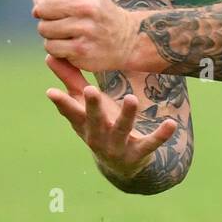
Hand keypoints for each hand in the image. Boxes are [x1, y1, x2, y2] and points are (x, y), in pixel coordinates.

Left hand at [33, 0, 135, 72]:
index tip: (60, 2)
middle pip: (42, 8)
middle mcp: (86, 6)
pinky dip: (55, 48)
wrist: (128, 40)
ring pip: (44, 29)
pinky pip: (51, 48)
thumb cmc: (99, 14)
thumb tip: (35, 3)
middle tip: (60, 19)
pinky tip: (69, 45)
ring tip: (66, 33)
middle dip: (45, 15)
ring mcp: (84, 29)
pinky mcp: (81, 50)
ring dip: (50, 33)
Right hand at [43, 55, 176, 183]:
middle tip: (90, 90)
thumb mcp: (84, 107)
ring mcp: (118, 146)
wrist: (121, 166)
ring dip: (126, 116)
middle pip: (94, 121)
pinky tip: (171, 123)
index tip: (51, 92)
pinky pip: (150, 143)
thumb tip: (49, 56)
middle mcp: (98, 137)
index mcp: (84, 125)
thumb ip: (70, 81)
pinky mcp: (138, 152)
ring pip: (122, 130)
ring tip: (131, 99)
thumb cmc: (100, 125)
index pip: (71, 113)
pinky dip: (161, 134)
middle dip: (92, 107)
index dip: (61, 103)